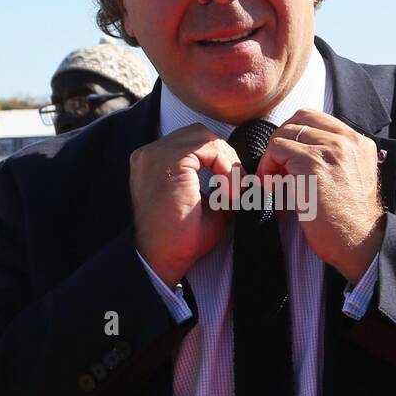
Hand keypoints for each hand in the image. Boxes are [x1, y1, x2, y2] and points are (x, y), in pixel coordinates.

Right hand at [130, 123, 240, 287]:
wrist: (163, 261)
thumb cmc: (182, 239)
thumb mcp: (207, 205)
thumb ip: (220, 184)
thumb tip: (246, 176)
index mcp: (154, 162)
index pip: (194, 143)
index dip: (220, 160)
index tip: (234, 189)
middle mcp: (150, 153)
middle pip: (200, 134)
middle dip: (225, 156)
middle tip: (237, 188)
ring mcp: (156, 155)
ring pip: (206, 138)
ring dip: (227, 162)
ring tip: (232, 193)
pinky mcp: (169, 162)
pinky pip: (208, 149)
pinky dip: (225, 168)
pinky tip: (228, 193)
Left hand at [255, 109, 385, 282]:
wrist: (359, 242)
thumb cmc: (349, 220)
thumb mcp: (350, 178)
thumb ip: (332, 159)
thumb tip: (294, 153)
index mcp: (358, 142)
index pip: (316, 119)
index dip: (295, 137)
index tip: (289, 163)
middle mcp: (348, 140)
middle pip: (299, 119)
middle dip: (281, 140)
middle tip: (277, 168)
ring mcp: (331, 149)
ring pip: (284, 134)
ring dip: (271, 158)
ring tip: (274, 183)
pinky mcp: (313, 163)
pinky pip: (277, 149)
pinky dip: (267, 167)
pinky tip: (273, 187)